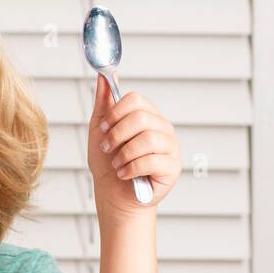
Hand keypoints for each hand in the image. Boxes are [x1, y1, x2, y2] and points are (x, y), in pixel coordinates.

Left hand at [87, 73, 180, 219]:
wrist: (113, 195)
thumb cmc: (108, 163)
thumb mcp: (100, 131)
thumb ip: (103, 103)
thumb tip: (102, 77)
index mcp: (147, 116)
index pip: (136, 99)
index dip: (116, 112)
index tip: (104, 128)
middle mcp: (162, 128)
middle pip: (141, 117)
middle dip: (117, 134)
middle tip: (108, 148)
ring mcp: (170, 147)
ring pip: (148, 139)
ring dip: (124, 154)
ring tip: (117, 164)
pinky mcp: (173, 168)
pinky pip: (152, 161)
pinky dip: (131, 169)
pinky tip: (125, 174)